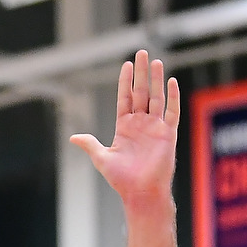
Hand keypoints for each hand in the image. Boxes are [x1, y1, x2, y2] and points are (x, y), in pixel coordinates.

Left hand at [71, 50, 178, 206]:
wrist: (141, 193)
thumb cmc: (122, 179)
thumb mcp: (102, 158)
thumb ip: (90, 144)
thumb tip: (73, 137)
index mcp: (124, 127)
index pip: (125, 98)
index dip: (125, 81)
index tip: (126, 64)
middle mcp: (140, 124)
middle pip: (141, 92)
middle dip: (141, 73)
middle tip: (141, 53)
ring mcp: (155, 127)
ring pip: (156, 97)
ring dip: (156, 79)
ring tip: (155, 61)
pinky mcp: (168, 134)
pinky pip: (172, 112)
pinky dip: (173, 97)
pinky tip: (172, 81)